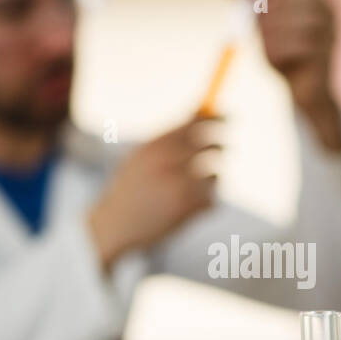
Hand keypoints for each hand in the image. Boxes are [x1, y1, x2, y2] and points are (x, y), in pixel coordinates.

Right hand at [87, 118, 220, 270]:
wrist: (113, 226)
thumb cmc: (130, 189)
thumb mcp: (142, 157)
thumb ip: (170, 137)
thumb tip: (201, 113)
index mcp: (155, 146)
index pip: (194, 124)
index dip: (216, 119)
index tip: (227, 117)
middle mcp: (167, 162)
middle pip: (211, 145)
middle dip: (218, 146)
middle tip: (220, 148)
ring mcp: (179, 186)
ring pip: (214, 175)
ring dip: (208, 182)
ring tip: (185, 191)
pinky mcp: (187, 209)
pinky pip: (212, 199)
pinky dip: (204, 204)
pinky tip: (183, 209)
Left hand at [250, 0, 340, 151]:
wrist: (307, 92)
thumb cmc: (287, 56)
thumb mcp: (268, 27)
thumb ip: (255, 4)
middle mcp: (327, 12)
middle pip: (287, 0)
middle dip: (264, 15)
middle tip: (255, 29)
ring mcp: (328, 32)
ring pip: (287, 25)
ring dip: (270, 39)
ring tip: (270, 52)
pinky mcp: (323, 54)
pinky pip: (291, 47)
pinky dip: (277, 55)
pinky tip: (279, 64)